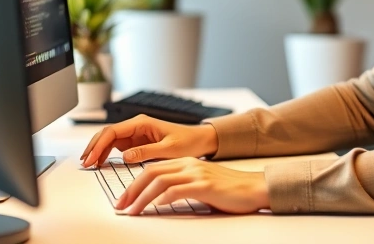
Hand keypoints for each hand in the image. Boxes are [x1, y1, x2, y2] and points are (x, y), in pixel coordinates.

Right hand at [79, 115, 218, 167]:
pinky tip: (100, 163)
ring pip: (109, 140)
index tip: (92, 158)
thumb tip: (125, 156)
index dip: (99, 145)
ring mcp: (135, 134)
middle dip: (94, 147)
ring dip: (98, 151)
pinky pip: (116, 147)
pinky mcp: (136, 142)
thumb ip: (146, 152)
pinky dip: (106, 154)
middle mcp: (135, 126)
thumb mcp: (169, 149)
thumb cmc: (187, 141)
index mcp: (142, 122)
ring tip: (89, 164)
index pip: (113, 131)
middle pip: (107, 134)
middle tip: (86, 163)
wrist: (199, 140)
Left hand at [115, 157, 268, 214]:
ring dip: (142, 197)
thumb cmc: (227, 189)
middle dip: (131, 190)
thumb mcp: (199, 183)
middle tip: (120, 205)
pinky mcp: (204, 185)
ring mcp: (196, 174)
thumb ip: (180, 186)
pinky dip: (162, 198)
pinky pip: (177, 190)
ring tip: (132, 210)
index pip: (152, 169)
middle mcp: (188, 164)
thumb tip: (159, 198)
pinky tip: (155, 206)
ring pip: (159, 181)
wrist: (252, 187)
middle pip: (150, 173)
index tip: (123, 199)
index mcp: (185, 162)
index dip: (133, 184)